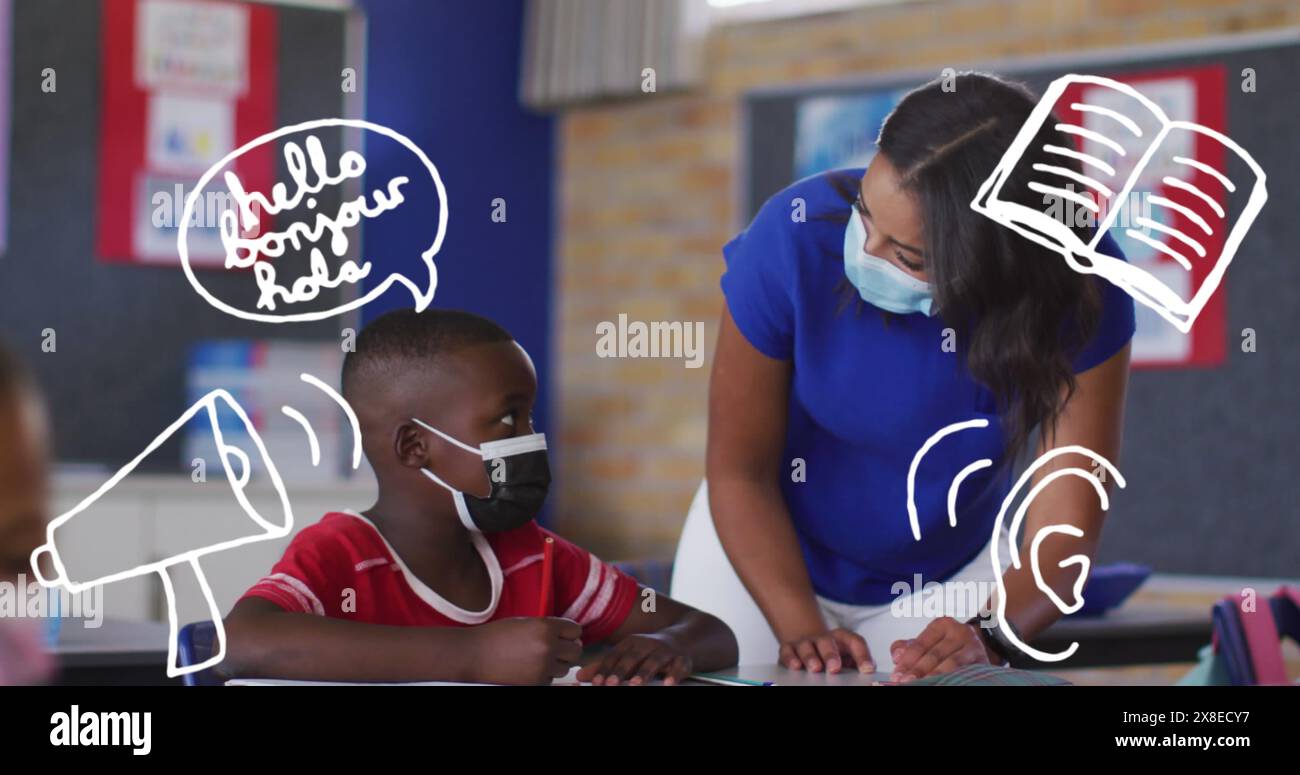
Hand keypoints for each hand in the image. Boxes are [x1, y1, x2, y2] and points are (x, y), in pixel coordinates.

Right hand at [468, 617, 582, 684]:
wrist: (473, 655)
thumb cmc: (497, 636)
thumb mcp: (525, 623)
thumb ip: (549, 628)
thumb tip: (572, 638)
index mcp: (546, 627)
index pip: (576, 630)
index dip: (569, 633)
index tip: (562, 636)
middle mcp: (548, 647)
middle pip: (576, 651)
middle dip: (567, 650)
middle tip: (554, 649)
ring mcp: (542, 667)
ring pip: (565, 668)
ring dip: (556, 664)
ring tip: (537, 659)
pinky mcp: (536, 683)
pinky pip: (551, 680)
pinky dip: (544, 676)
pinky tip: (529, 669)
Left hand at [576, 633, 692, 685]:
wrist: (684, 640)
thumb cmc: (649, 652)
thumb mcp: (628, 656)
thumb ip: (605, 667)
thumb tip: (579, 677)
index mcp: (631, 643)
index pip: (615, 656)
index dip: (605, 670)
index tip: (596, 683)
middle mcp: (647, 645)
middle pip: (632, 657)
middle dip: (621, 671)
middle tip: (611, 684)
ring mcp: (666, 651)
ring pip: (654, 661)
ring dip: (645, 672)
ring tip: (636, 684)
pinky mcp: (682, 659)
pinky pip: (679, 666)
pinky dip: (674, 675)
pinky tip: (668, 685)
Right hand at [778, 628, 873, 672]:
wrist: (809, 641)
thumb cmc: (834, 654)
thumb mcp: (849, 656)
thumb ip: (859, 663)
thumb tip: (868, 672)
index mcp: (842, 639)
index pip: (855, 642)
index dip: (862, 655)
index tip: (867, 669)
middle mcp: (823, 639)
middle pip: (827, 642)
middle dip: (830, 655)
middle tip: (835, 668)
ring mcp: (804, 643)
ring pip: (806, 647)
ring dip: (810, 657)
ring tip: (815, 668)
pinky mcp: (788, 650)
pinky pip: (787, 652)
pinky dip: (790, 658)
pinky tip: (795, 666)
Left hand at [889, 617, 990, 681]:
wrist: (981, 646)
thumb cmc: (947, 645)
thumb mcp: (928, 641)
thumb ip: (908, 647)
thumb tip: (896, 656)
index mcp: (942, 625)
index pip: (921, 644)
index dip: (907, 661)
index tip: (896, 675)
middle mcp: (959, 632)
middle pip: (935, 654)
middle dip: (918, 671)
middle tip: (905, 682)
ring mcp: (974, 647)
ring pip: (952, 664)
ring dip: (935, 677)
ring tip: (921, 685)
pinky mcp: (983, 662)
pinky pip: (965, 672)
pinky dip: (952, 679)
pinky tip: (942, 684)